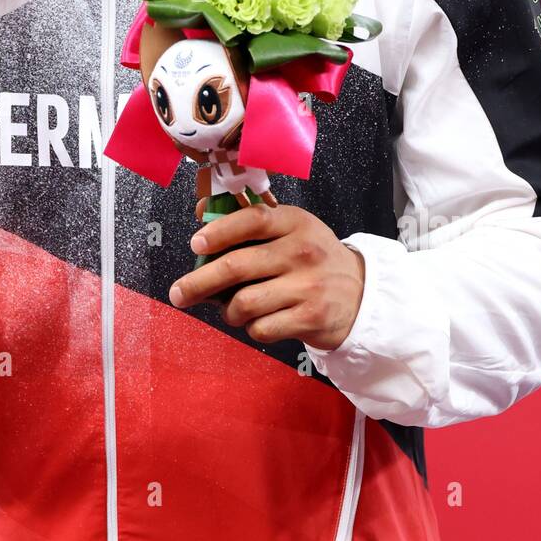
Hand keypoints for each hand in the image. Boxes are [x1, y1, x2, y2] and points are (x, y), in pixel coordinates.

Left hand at [168, 203, 364, 350]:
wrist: (362, 294)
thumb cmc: (313, 259)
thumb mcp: (291, 231)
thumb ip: (250, 223)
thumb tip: (200, 212)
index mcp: (294, 222)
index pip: (252, 220)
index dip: (219, 231)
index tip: (196, 244)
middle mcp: (302, 251)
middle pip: (237, 266)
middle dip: (199, 282)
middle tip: (179, 293)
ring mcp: (308, 286)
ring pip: (244, 302)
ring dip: (228, 311)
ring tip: (232, 309)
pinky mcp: (311, 318)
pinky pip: (261, 328)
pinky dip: (251, 328)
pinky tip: (259, 321)